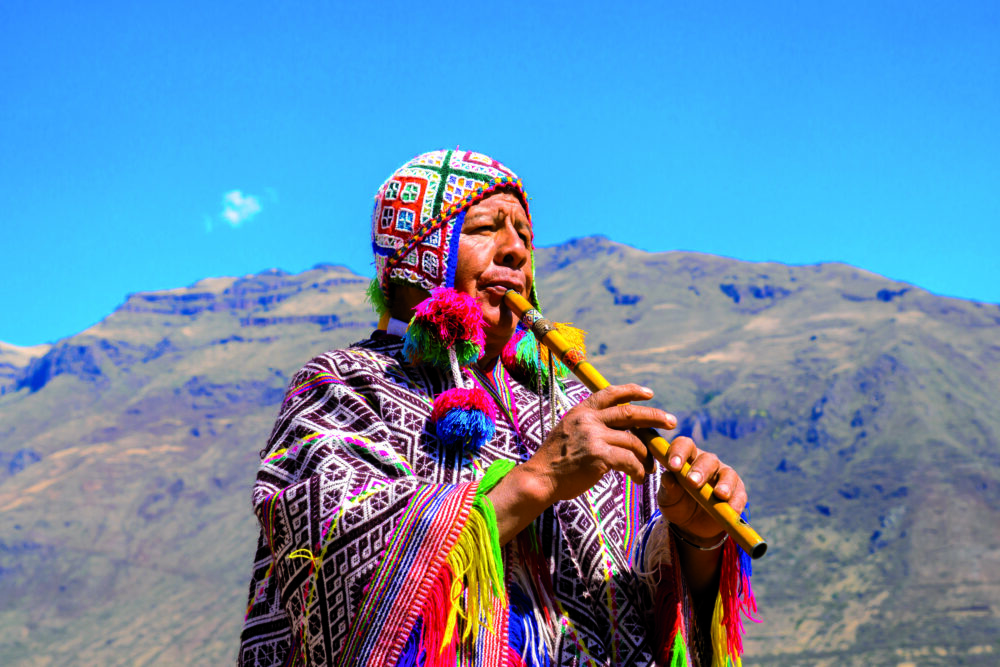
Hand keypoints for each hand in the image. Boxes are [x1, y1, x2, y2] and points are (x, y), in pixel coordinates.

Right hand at [519, 384, 676, 504]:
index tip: (649, 393)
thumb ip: (589, 424)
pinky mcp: (599, 456)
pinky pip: (629, 461)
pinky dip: (638, 470)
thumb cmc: (555, 460)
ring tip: (650, 468)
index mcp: (581, 411)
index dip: (632, 391)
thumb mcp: (568, 431)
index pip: (611, 393)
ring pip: (633, 442)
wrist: (540, 478)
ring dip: (646, 456)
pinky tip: (639, 479)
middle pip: (629, 413)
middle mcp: (589, 420)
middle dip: (654, 416)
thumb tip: (613, 425)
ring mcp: (594, 437)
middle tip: (672, 422)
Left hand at [657, 436, 747, 543]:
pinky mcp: (737, 492)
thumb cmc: (677, 504)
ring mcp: (724, 476)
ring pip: (728, 474)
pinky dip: (736, 502)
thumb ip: (668, 488)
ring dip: (724, 483)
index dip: (679, 452)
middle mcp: (707, 463)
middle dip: (700, 470)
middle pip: (708, 459)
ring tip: (719, 495)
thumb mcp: (668, 498)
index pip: (685, 445)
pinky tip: (732, 510)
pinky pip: (739, 494)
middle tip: (692, 482)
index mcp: (687, 458)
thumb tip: (667, 478)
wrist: (691, 525)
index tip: (673, 466)